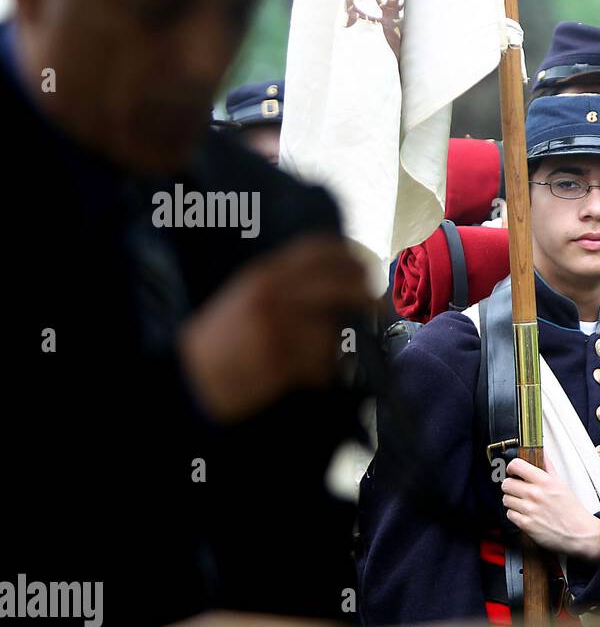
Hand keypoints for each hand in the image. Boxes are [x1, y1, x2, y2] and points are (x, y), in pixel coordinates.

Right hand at [178, 234, 372, 422]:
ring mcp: (276, 326)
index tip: (368, 267)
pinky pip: (320, 362)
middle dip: (365, 296)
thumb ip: (285, 283)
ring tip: (318, 356)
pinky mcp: (279, 359)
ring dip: (335, 346)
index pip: (317, 249)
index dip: (350, 255)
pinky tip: (308, 374)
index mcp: (264, 274)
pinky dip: (322, 371)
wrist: (192, 377)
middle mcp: (271, 293)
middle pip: (339, 284)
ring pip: (332, 329)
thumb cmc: (224, 338)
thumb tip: (341, 278)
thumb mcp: (247, 295)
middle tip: (380, 308)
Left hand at [501, 457, 599, 560]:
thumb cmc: (571, 509)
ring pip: (506, 499)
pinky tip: (525, 514)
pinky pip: (509, 514)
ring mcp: (529, 510)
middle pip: (506, 483)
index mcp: (545, 481)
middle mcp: (535, 494)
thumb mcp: (561, 483)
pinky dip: (515, 514)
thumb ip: (548, 466)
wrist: (578, 533)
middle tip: (517, 489)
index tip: (513, 471)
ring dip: (512, 500)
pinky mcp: (526, 524)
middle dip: (511, 486)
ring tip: (522, 503)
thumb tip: (542, 453)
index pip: (516, 465)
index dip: (512, 468)